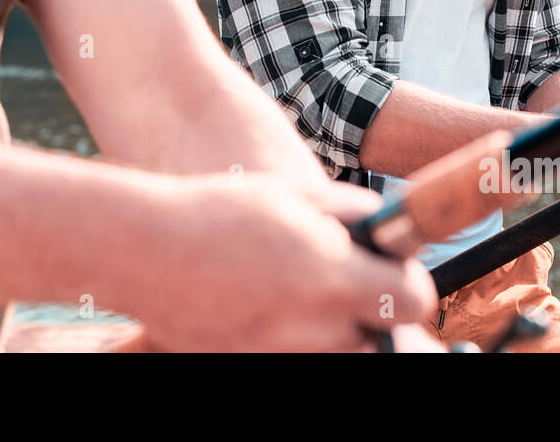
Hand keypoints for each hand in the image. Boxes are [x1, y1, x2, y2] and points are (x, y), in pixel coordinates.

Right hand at [131, 174, 438, 351]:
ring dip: (328, 327)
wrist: (145, 249)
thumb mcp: (294, 194)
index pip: (414, 300)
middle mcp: (314, 326)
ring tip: (291, 289)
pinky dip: (287, 337)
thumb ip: (352, 212)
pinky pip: (291, 357)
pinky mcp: (249, 366)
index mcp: (333, 276)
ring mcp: (280, 354)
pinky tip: (259, 304)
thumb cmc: (221, 212)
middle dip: (366, 310)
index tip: (394, 270)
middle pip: (376, 338)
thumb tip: (387, 230)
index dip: (409, 282)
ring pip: (335, 351)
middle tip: (337, 279)